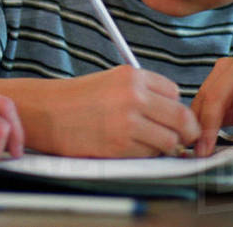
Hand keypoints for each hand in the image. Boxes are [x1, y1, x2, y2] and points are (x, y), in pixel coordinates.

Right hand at [38, 66, 198, 157]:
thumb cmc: (78, 98)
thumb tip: (173, 114)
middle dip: (185, 131)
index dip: (176, 107)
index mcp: (132, 76)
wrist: (47, 112)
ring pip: (169, 141)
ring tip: (150, 143)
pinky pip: (148, 155)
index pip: (174, 92)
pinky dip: (145, 155)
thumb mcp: (112, 80)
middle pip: (181, 118)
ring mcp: (127, 123)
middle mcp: (133, 97)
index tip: (174, 117)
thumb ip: (143, 92)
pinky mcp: (119, 146)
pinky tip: (130, 147)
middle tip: (183, 137)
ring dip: (165, 146)